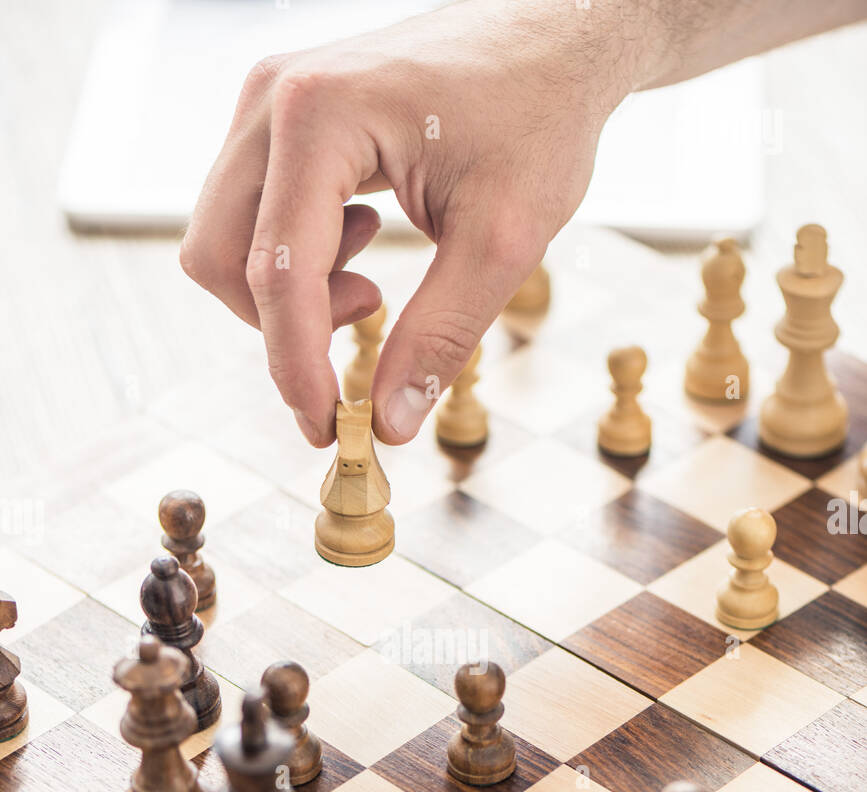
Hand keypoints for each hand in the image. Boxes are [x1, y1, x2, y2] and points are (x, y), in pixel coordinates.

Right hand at [180, 0, 634, 444]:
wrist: (551, 39)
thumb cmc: (539, 116)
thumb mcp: (503, 241)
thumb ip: (439, 336)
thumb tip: (389, 424)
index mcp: (320, 115)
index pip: (277, 273)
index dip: (296, 367)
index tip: (329, 429)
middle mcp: (272, 100)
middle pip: (219, 258)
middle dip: (281, 326)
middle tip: (368, 324)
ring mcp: (266, 105)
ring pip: (225, 241)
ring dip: (289, 291)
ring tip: (374, 274)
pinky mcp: (277, 121)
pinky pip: (250, 217)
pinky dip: (294, 258)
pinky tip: (364, 237)